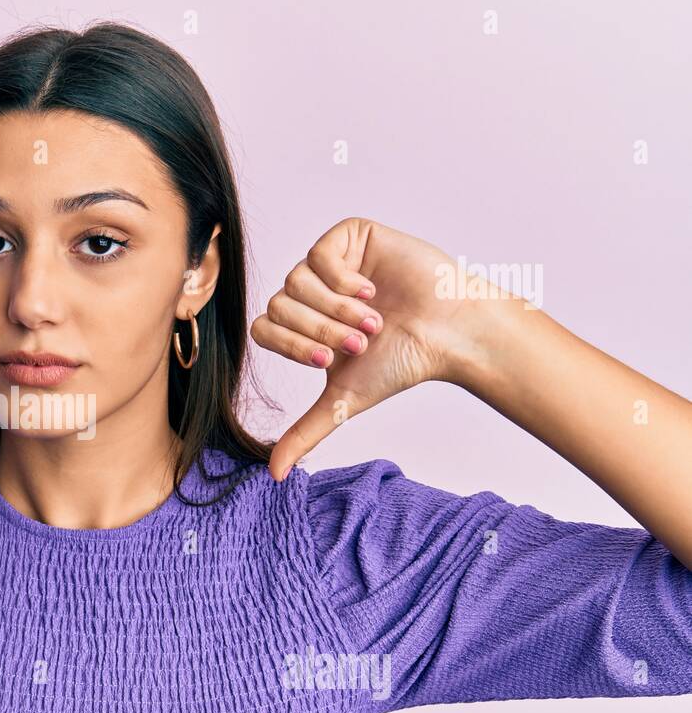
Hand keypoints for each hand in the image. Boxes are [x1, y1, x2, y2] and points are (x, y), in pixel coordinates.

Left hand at [251, 217, 491, 479]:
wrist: (448, 332)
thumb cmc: (402, 363)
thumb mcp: (344, 401)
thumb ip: (306, 432)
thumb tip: (275, 476)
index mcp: (303, 324)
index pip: (264, 327)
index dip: (293, 345)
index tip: (329, 360)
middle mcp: (311, 292)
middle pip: (280, 304)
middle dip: (321, 329)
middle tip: (362, 341)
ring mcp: (329, 262)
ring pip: (297, 280)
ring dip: (337, 308)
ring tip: (373, 320)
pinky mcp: (349, 236)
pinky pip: (319, 252)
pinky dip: (343, 278)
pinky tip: (372, 290)